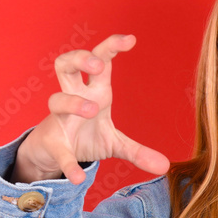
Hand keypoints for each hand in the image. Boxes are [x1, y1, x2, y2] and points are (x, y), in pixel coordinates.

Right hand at [12, 34, 170, 183]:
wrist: (52, 155)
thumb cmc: (84, 136)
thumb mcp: (115, 144)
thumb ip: (138, 152)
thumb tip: (165, 166)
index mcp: (94, 92)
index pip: (100, 61)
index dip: (111, 46)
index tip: (130, 39)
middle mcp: (73, 98)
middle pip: (67, 64)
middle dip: (80, 58)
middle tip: (97, 63)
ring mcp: (59, 119)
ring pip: (57, 98)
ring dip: (74, 101)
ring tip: (92, 109)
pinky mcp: (52, 143)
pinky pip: (59, 150)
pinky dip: (69, 163)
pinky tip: (78, 178)